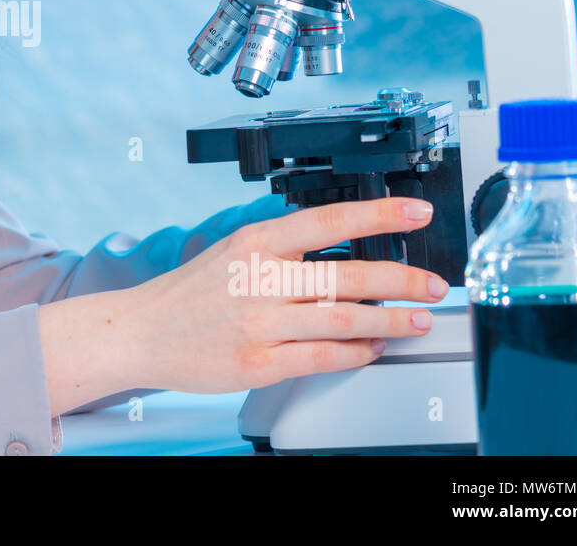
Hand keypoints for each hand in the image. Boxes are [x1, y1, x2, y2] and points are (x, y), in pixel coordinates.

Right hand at [123, 196, 446, 394]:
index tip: (416, 214)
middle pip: (348, 276)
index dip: (379, 215)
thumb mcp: (234, 250)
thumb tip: (348, 245)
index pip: (328, 220)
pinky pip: (323, 358)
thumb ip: (284, 247)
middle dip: (403, 280)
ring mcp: (259, 323)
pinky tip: (373, 348)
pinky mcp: (258, 363)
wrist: (142, 331)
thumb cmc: (192, 292)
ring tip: (417, 319)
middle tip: (434, 284)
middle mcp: (259, 279)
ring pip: (344, 320)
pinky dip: (357, 353)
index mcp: (255, 242)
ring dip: (391, 320)